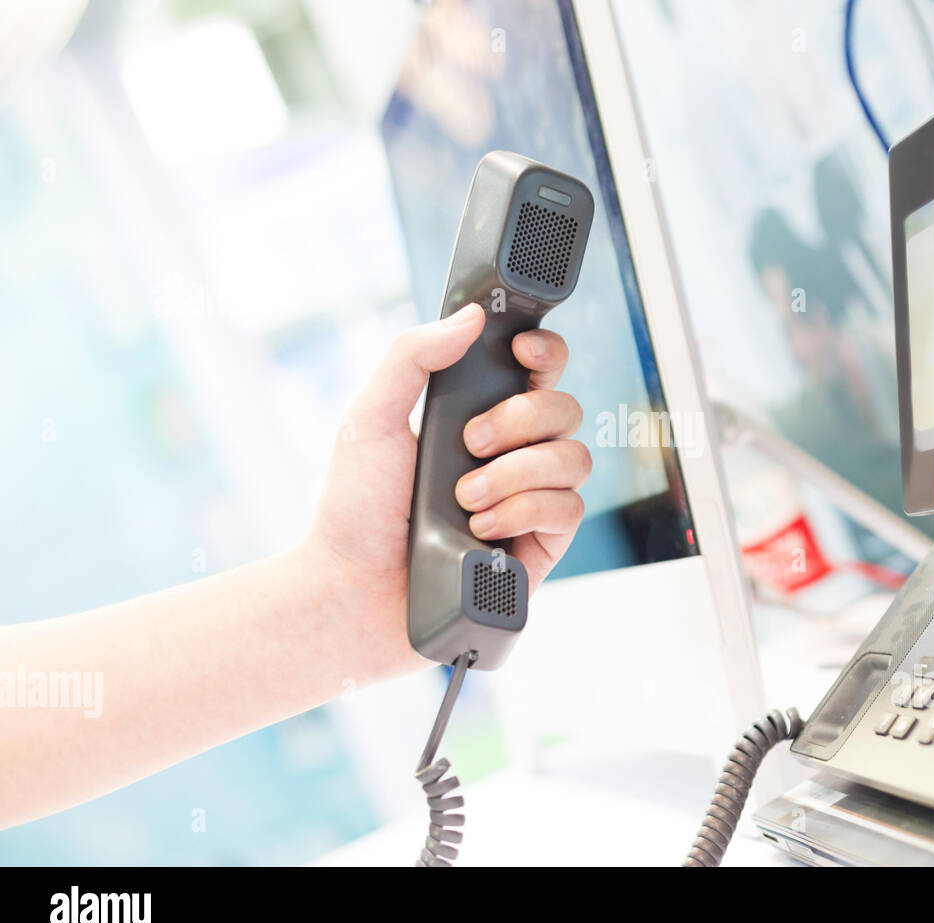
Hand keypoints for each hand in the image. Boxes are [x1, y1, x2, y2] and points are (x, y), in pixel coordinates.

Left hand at [304, 303, 589, 680]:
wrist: (354, 591)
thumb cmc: (355, 510)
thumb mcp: (369, 418)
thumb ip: (413, 356)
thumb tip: (471, 315)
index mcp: (476, 416)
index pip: (537, 369)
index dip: (544, 351)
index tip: (520, 352)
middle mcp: (511, 454)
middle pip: (564, 407)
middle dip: (519, 420)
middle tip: (468, 445)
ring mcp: (530, 499)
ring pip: (575, 458)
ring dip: (516, 473)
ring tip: (465, 501)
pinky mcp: (542, 544)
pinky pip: (569, 508)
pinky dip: (524, 512)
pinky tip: (482, 532)